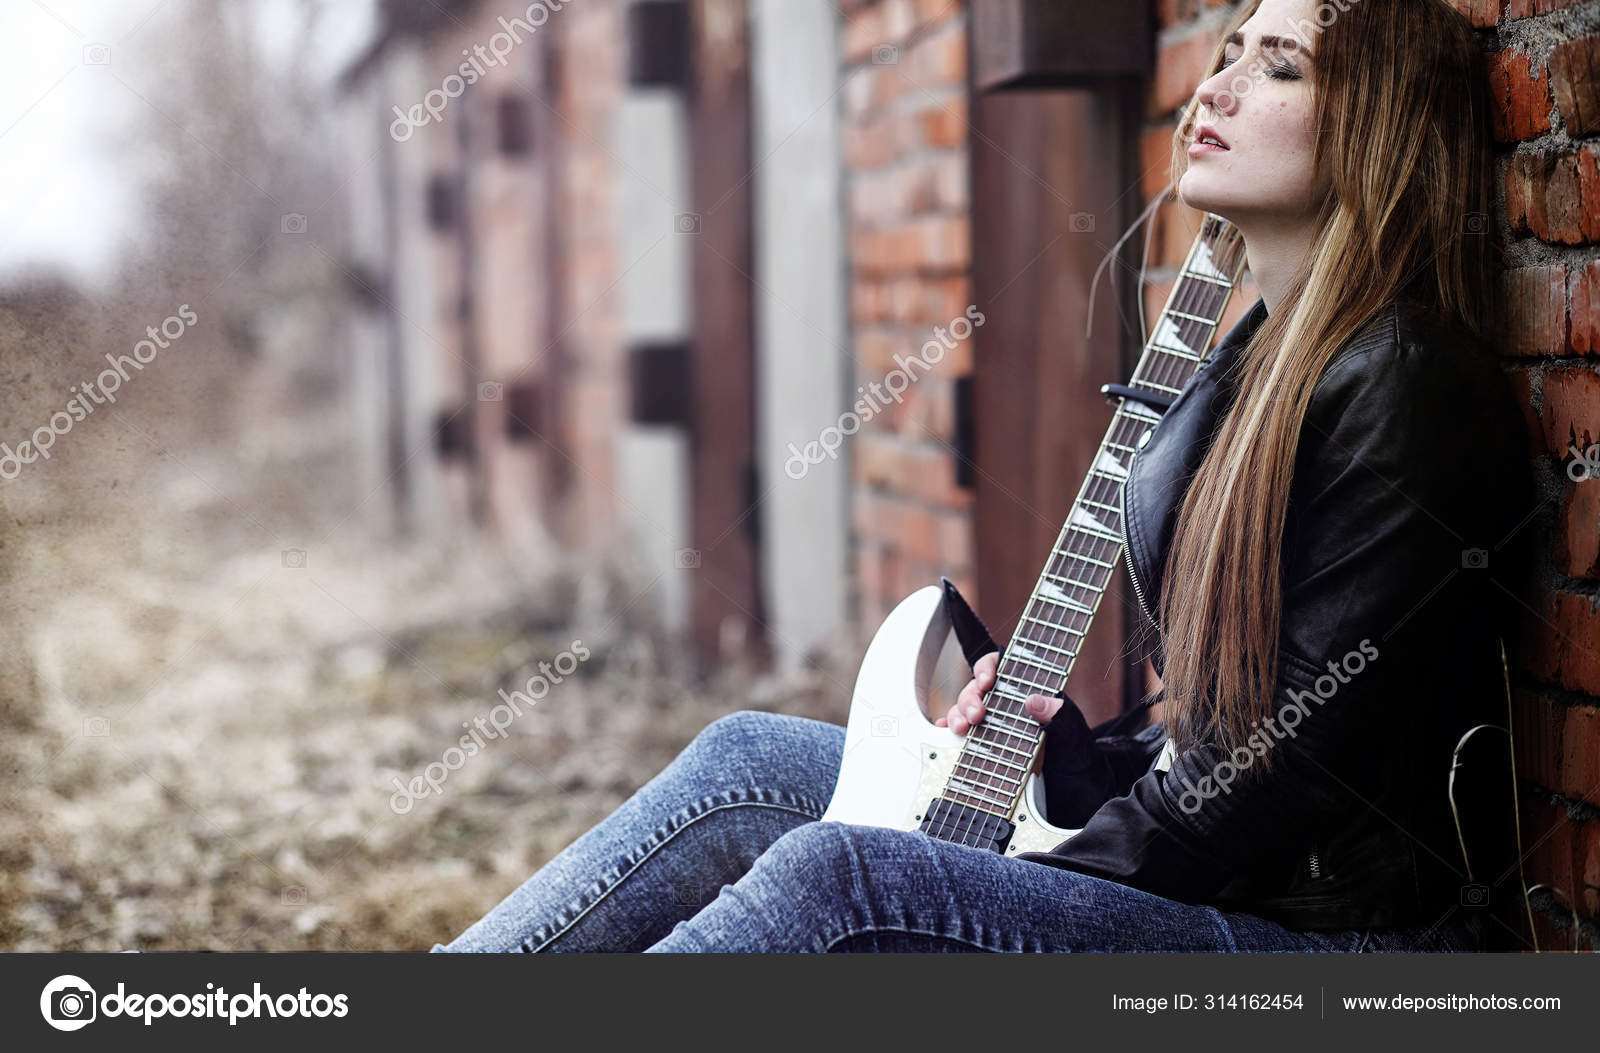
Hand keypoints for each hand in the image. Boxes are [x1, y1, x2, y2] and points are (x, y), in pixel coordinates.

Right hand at [935, 651, 1064, 734]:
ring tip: (962, 728)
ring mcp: (990, 721)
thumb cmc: (1071, 745)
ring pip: (963, 709)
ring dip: (957, 715)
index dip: (987, 667)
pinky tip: (944, 732)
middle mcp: (1001, 701)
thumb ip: (1056, 712)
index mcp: (1021, 687)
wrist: (1070, 774)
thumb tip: (1033, 701)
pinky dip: (947, 730)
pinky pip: (958, 731)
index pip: (997, 664)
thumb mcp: (1070, 727)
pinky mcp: (981, 743)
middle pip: (975, 688)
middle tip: (976, 715)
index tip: (987, 681)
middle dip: (970, 699)